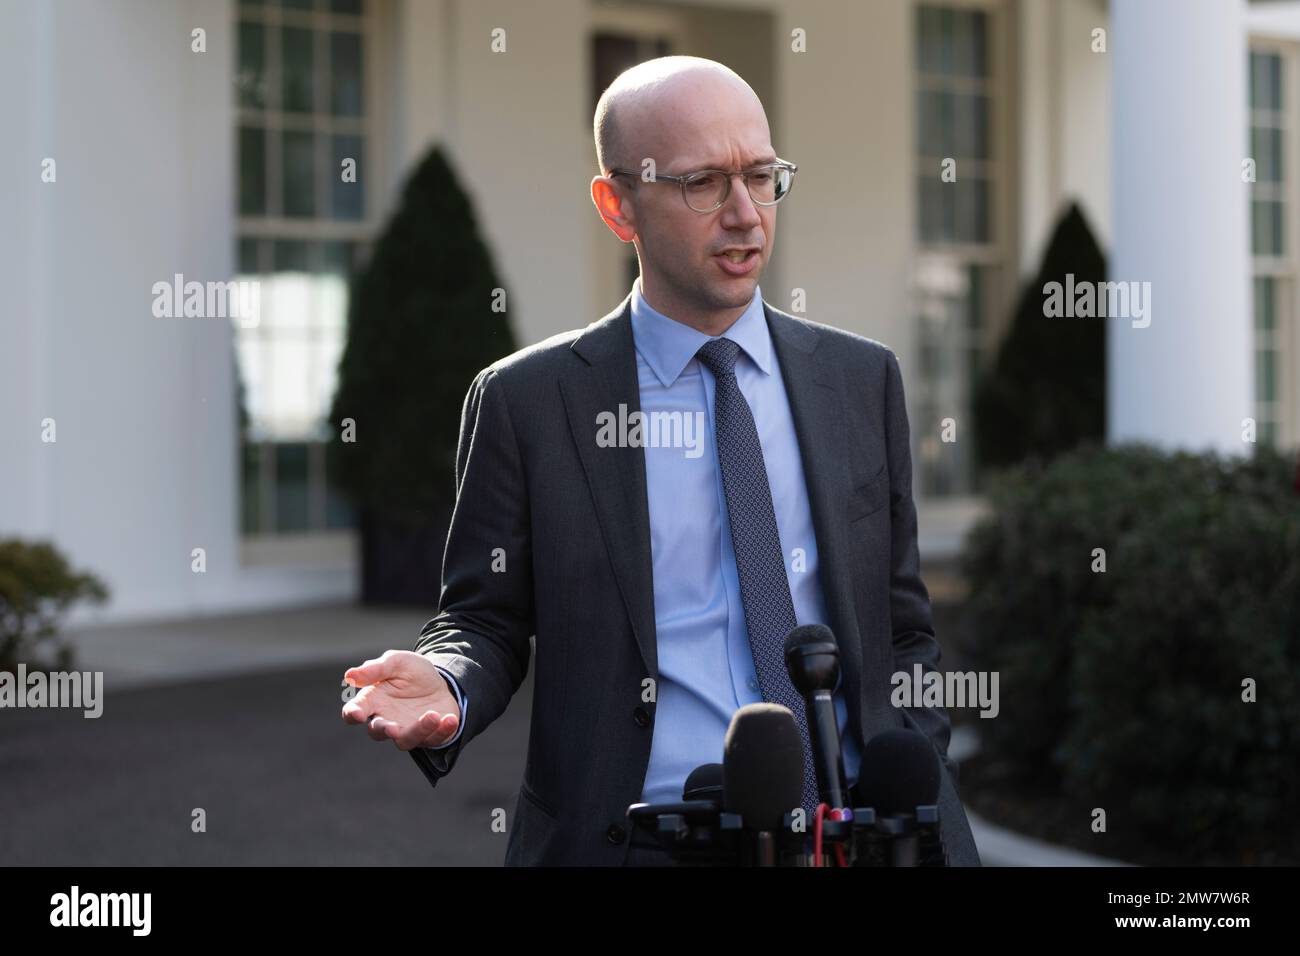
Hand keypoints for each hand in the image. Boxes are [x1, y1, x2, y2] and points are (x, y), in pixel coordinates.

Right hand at [341, 650, 460, 750]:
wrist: (443, 680)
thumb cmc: (412, 671)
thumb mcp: (397, 662)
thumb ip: (376, 669)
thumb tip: (349, 675)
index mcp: (373, 700)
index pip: (355, 710)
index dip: (352, 714)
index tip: (357, 714)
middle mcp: (386, 719)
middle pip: (377, 732)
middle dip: (384, 731)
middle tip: (393, 729)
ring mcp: (406, 730)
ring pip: (405, 741)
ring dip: (418, 730)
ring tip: (432, 715)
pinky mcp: (428, 736)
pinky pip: (433, 739)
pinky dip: (442, 731)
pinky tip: (450, 719)